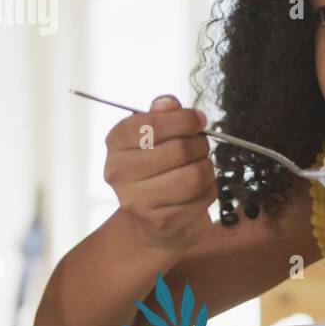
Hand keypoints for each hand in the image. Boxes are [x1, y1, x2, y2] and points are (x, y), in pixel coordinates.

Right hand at [104, 95, 215, 253]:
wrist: (152, 221)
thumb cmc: (158, 168)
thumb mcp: (156, 135)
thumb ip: (162, 115)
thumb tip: (168, 103)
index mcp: (115, 142)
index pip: (152, 123)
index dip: (185, 119)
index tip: (199, 121)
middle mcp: (119, 172)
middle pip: (179, 150)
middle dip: (200, 146)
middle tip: (201, 148)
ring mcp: (137, 201)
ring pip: (194, 175)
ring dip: (207, 169)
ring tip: (200, 168)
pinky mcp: (162, 222)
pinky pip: (203, 198)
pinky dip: (209, 191)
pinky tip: (198, 191)